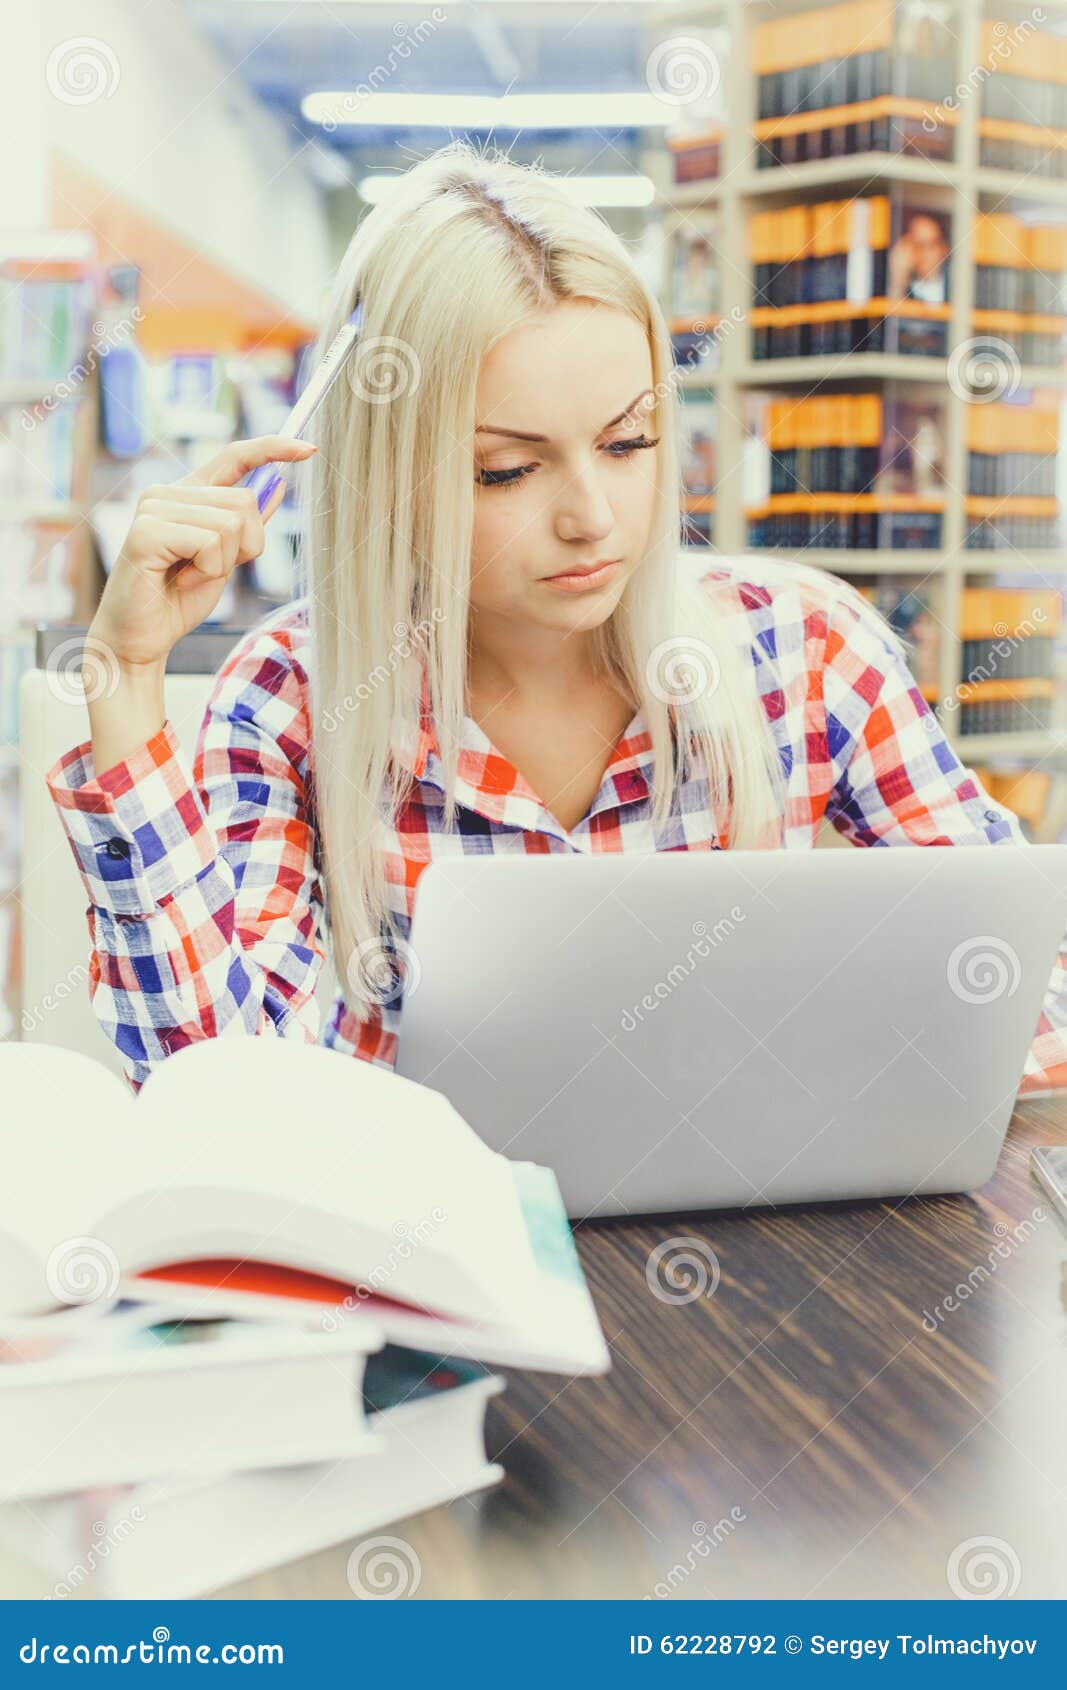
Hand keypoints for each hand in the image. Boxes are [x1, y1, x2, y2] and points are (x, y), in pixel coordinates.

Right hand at [87, 435, 316, 672]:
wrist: (141, 638)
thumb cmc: (178, 599)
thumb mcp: (225, 558)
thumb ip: (246, 524)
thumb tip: (276, 486)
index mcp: (187, 494)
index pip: (233, 456)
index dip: (272, 448)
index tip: (309, 449)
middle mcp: (167, 492)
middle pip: (245, 500)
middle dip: (246, 546)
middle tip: (210, 570)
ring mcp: (153, 508)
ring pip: (231, 523)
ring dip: (224, 562)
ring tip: (192, 576)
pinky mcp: (147, 532)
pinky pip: (210, 542)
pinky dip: (207, 571)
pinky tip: (181, 580)